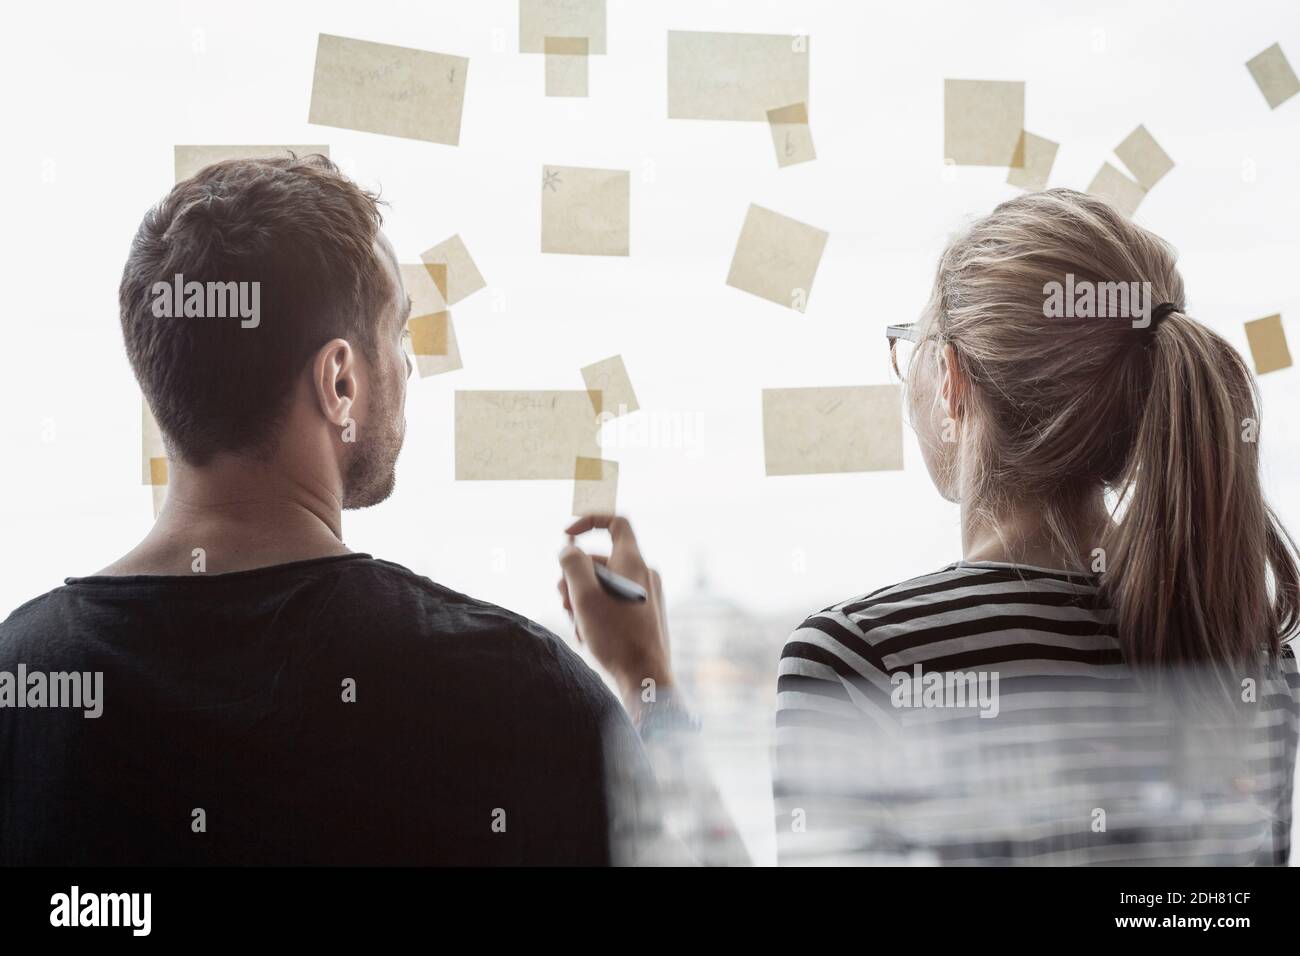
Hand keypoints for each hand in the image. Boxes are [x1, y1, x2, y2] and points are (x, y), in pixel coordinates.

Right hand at [558, 515, 671, 716]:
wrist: (645, 678)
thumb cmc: (615, 637)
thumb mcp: (583, 595)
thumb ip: (572, 564)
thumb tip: (568, 549)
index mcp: (633, 562)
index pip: (615, 521)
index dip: (588, 521)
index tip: (566, 536)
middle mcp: (644, 574)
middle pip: (602, 560)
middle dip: (575, 576)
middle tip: (563, 600)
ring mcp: (648, 595)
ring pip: (605, 584)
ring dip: (583, 598)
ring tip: (577, 625)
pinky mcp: (646, 616)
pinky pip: (615, 603)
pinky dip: (597, 612)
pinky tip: (589, 637)